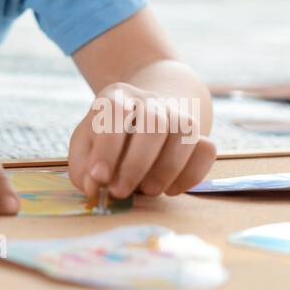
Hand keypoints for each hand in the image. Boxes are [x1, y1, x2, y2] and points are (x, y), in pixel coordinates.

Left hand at [68, 82, 215, 200]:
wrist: (145, 117)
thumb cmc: (108, 137)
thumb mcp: (86, 145)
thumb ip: (82, 166)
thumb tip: (92, 187)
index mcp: (116, 97)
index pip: (115, 110)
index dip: (107, 146)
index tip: (99, 178)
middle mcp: (149, 100)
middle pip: (154, 123)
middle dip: (136, 164)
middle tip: (120, 192)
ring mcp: (177, 114)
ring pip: (185, 134)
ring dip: (166, 170)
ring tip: (147, 191)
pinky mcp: (199, 134)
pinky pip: (207, 150)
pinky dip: (190, 175)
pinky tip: (170, 189)